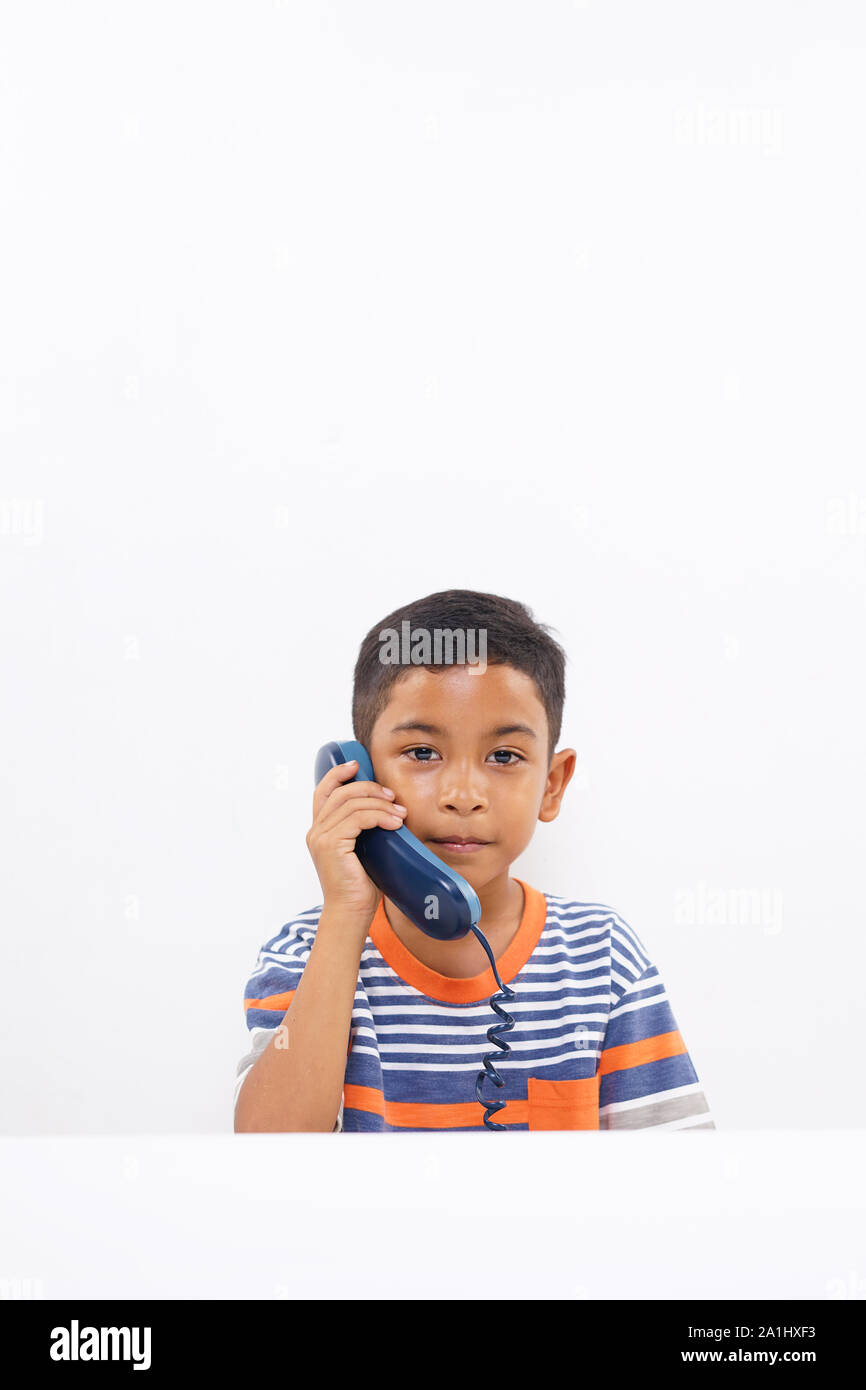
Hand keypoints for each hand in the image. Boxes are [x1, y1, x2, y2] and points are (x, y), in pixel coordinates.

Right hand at [306, 758, 407, 924]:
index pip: (322, 791)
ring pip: (351, 804)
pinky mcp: (331, 845)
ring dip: (380, 804)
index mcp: (320, 830)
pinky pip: (357, 818)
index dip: (337, 774)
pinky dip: (379, 816)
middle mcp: (316, 831)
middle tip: (392, 797)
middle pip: (340, 792)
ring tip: (400, 814)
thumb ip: (365, 829)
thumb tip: (390, 808)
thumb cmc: (362, 885)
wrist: (352, 913)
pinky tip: (394, 824)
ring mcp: (321, 838)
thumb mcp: (364, 850)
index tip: (356, 765)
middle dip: (369, 788)